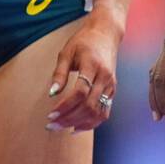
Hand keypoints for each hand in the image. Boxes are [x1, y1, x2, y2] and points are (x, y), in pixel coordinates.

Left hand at [46, 12, 121, 131]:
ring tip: (61, 128)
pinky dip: (92, 122)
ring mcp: (111, 86)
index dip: (65, 106)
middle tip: (52, 125)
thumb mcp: (66, 53)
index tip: (51, 114)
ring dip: (80, 123)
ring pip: (98, 111)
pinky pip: (105, 111)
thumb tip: (52, 93)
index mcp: (92, 65)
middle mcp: (105, 78)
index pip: (80, 92)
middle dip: (69, 118)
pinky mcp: (113, 91)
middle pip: (89, 105)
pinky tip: (77, 127)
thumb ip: (59, 73)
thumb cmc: (83, 42)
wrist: (106, 35)